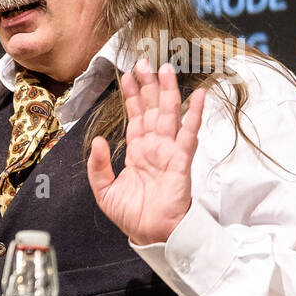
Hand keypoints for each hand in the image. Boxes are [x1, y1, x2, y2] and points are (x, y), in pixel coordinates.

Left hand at [87, 59, 205, 244]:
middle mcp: (154, 147)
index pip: (135, 117)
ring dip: (168, 92)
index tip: (126, 75)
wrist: (151, 234)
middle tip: (143, 61)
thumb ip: (99, 165)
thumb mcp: (104, 190)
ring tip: (166, 68)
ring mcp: (168, 151)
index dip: (132, 97)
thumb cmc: (132, 215)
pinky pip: (188, 134)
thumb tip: (97, 140)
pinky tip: (198, 96)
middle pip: (152, 109)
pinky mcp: (181, 161)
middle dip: (148, 86)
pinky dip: (194, 114)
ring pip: (169, 115)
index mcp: (137, 151)